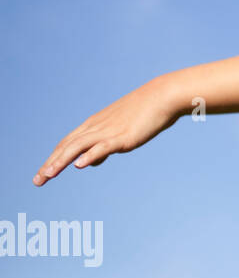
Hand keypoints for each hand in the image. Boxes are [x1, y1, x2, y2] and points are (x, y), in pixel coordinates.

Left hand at [33, 77, 180, 185]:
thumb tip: (90, 161)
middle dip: (50, 164)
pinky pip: (102, 146)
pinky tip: (79, 165)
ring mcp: (109, 131)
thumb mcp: (120, 131)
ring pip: (78, 147)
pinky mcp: (123, 136)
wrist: (163, 96)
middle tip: (37, 181)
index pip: (67, 142)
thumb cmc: (145, 112)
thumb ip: (102, 146)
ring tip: (48, 175)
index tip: (44, 172)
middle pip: (67, 146)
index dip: (54, 157)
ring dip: (61, 161)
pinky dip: (90, 155)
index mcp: (95, 124)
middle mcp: (96, 127)